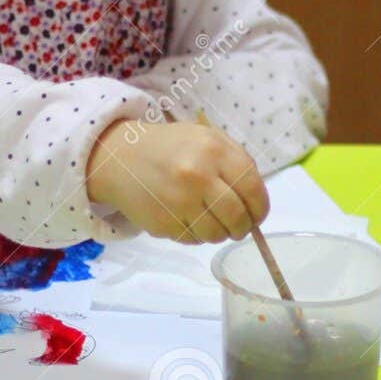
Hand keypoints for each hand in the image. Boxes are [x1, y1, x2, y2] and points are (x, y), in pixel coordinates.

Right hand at [87, 119, 268, 243]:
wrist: (120, 157)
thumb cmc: (171, 147)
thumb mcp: (207, 139)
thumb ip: (236, 163)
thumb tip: (256, 202)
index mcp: (214, 151)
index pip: (252, 189)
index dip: (260, 208)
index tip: (257, 215)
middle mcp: (198, 176)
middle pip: (237, 217)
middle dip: (243, 227)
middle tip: (239, 227)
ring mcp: (178, 202)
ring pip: (216, 234)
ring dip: (220, 233)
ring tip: (212, 221)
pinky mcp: (163, 223)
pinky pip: (192, 240)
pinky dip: (196, 235)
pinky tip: (188, 219)